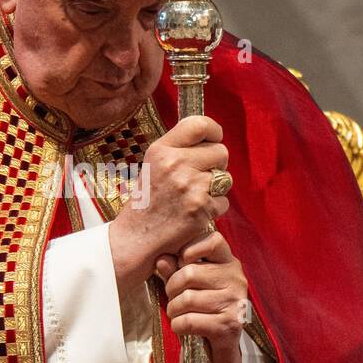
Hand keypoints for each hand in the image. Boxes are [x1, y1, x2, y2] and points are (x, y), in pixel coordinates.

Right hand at [108, 116, 229, 296]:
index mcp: (162, 150)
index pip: (200, 125)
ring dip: (215, 188)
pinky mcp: (201, 208)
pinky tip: (195, 213)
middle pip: (221, 151)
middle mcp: (176, 164)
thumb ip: (178, 149)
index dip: (214, 131)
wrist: (137, 238)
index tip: (214, 139)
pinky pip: (223, 201)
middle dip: (215, 165)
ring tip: (194, 197)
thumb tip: (210, 137)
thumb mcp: (153, 165)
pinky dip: (214, 209)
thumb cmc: (147, 202)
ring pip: (225, 178)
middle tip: (199, 178)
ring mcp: (190, 186)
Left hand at [156, 230, 246, 362]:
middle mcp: (236, 279)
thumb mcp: (188, 285)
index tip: (181, 264)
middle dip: (171, 289)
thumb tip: (160, 259)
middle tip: (173, 298)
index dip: (190, 249)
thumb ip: (175, 269)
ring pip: (187, 298)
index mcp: (228, 262)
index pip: (212, 240)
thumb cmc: (203, 309)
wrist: (221, 349)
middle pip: (190, 273)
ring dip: (173, 310)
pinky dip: (178, 326)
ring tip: (176, 314)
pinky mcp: (230, 325)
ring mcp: (236, 302)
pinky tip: (181, 327)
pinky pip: (190, 321)